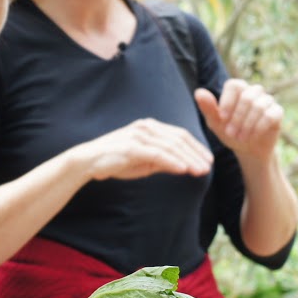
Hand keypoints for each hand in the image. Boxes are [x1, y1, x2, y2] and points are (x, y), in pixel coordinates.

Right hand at [73, 118, 214, 181]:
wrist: (88, 161)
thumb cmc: (116, 161)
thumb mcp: (143, 161)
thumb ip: (162, 160)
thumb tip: (183, 166)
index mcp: (150, 127)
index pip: (179, 134)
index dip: (196, 147)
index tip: (208, 159)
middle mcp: (146, 128)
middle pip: (178, 139)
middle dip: (196, 153)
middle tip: (209, 166)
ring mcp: (139, 136)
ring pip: (171, 147)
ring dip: (188, 159)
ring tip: (201, 170)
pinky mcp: (132, 147)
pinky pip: (157, 154)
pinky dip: (173, 162)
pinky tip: (184, 170)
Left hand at [195, 81, 282, 163]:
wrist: (247, 149)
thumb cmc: (229, 132)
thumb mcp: (215, 123)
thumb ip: (208, 108)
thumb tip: (198, 92)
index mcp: (238, 90)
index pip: (234, 85)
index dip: (228, 101)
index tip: (222, 118)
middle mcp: (253, 92)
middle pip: (247, 96)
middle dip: (237, 117)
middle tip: (230, 133)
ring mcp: (267, 101)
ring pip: (259, 105)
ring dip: (247, 124)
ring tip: (240, 138)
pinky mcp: (277, 112)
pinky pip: (271, 114)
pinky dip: (259, 127)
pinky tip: (252, 136)